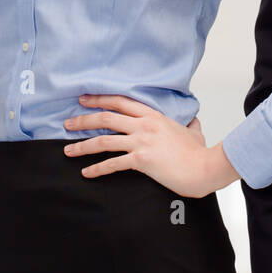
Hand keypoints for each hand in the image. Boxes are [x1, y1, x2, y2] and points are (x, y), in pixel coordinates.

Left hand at [62, 94, 238, 198]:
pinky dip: (97, 169)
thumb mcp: (194, 131)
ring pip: (104, 140)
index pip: (121, 102)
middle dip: (83, 120)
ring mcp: (142, 142)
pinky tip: (87, 173)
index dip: (99, 99)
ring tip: (68, 151)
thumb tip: (192, 123)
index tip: (84, 100)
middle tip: (67, 123)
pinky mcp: (141, 160)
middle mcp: (144, 126)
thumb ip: (189, 124)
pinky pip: (112, 164)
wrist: (203, 167)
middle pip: (106, 118)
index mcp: (154, 116)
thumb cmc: (199, 152)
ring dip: (82, 145)